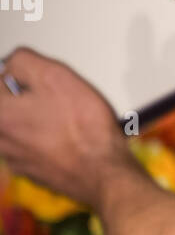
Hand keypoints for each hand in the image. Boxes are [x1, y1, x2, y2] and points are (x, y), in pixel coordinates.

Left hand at [0, 48, 132, 205]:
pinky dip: (47, 141)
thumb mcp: (55, 74)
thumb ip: (23, 61)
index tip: (41, 79)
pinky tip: (68, 139)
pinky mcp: (33, 173)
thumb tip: (12, 63)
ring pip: (20, 129)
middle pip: (8, 108)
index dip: (22, 75)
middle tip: (58, 99)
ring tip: (66, 119)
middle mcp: (2, 140)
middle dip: (28, 99)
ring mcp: (16, 160)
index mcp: (0, 114)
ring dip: (38, 120)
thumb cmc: (84, 127)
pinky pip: (33, 149)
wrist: (104, 172)